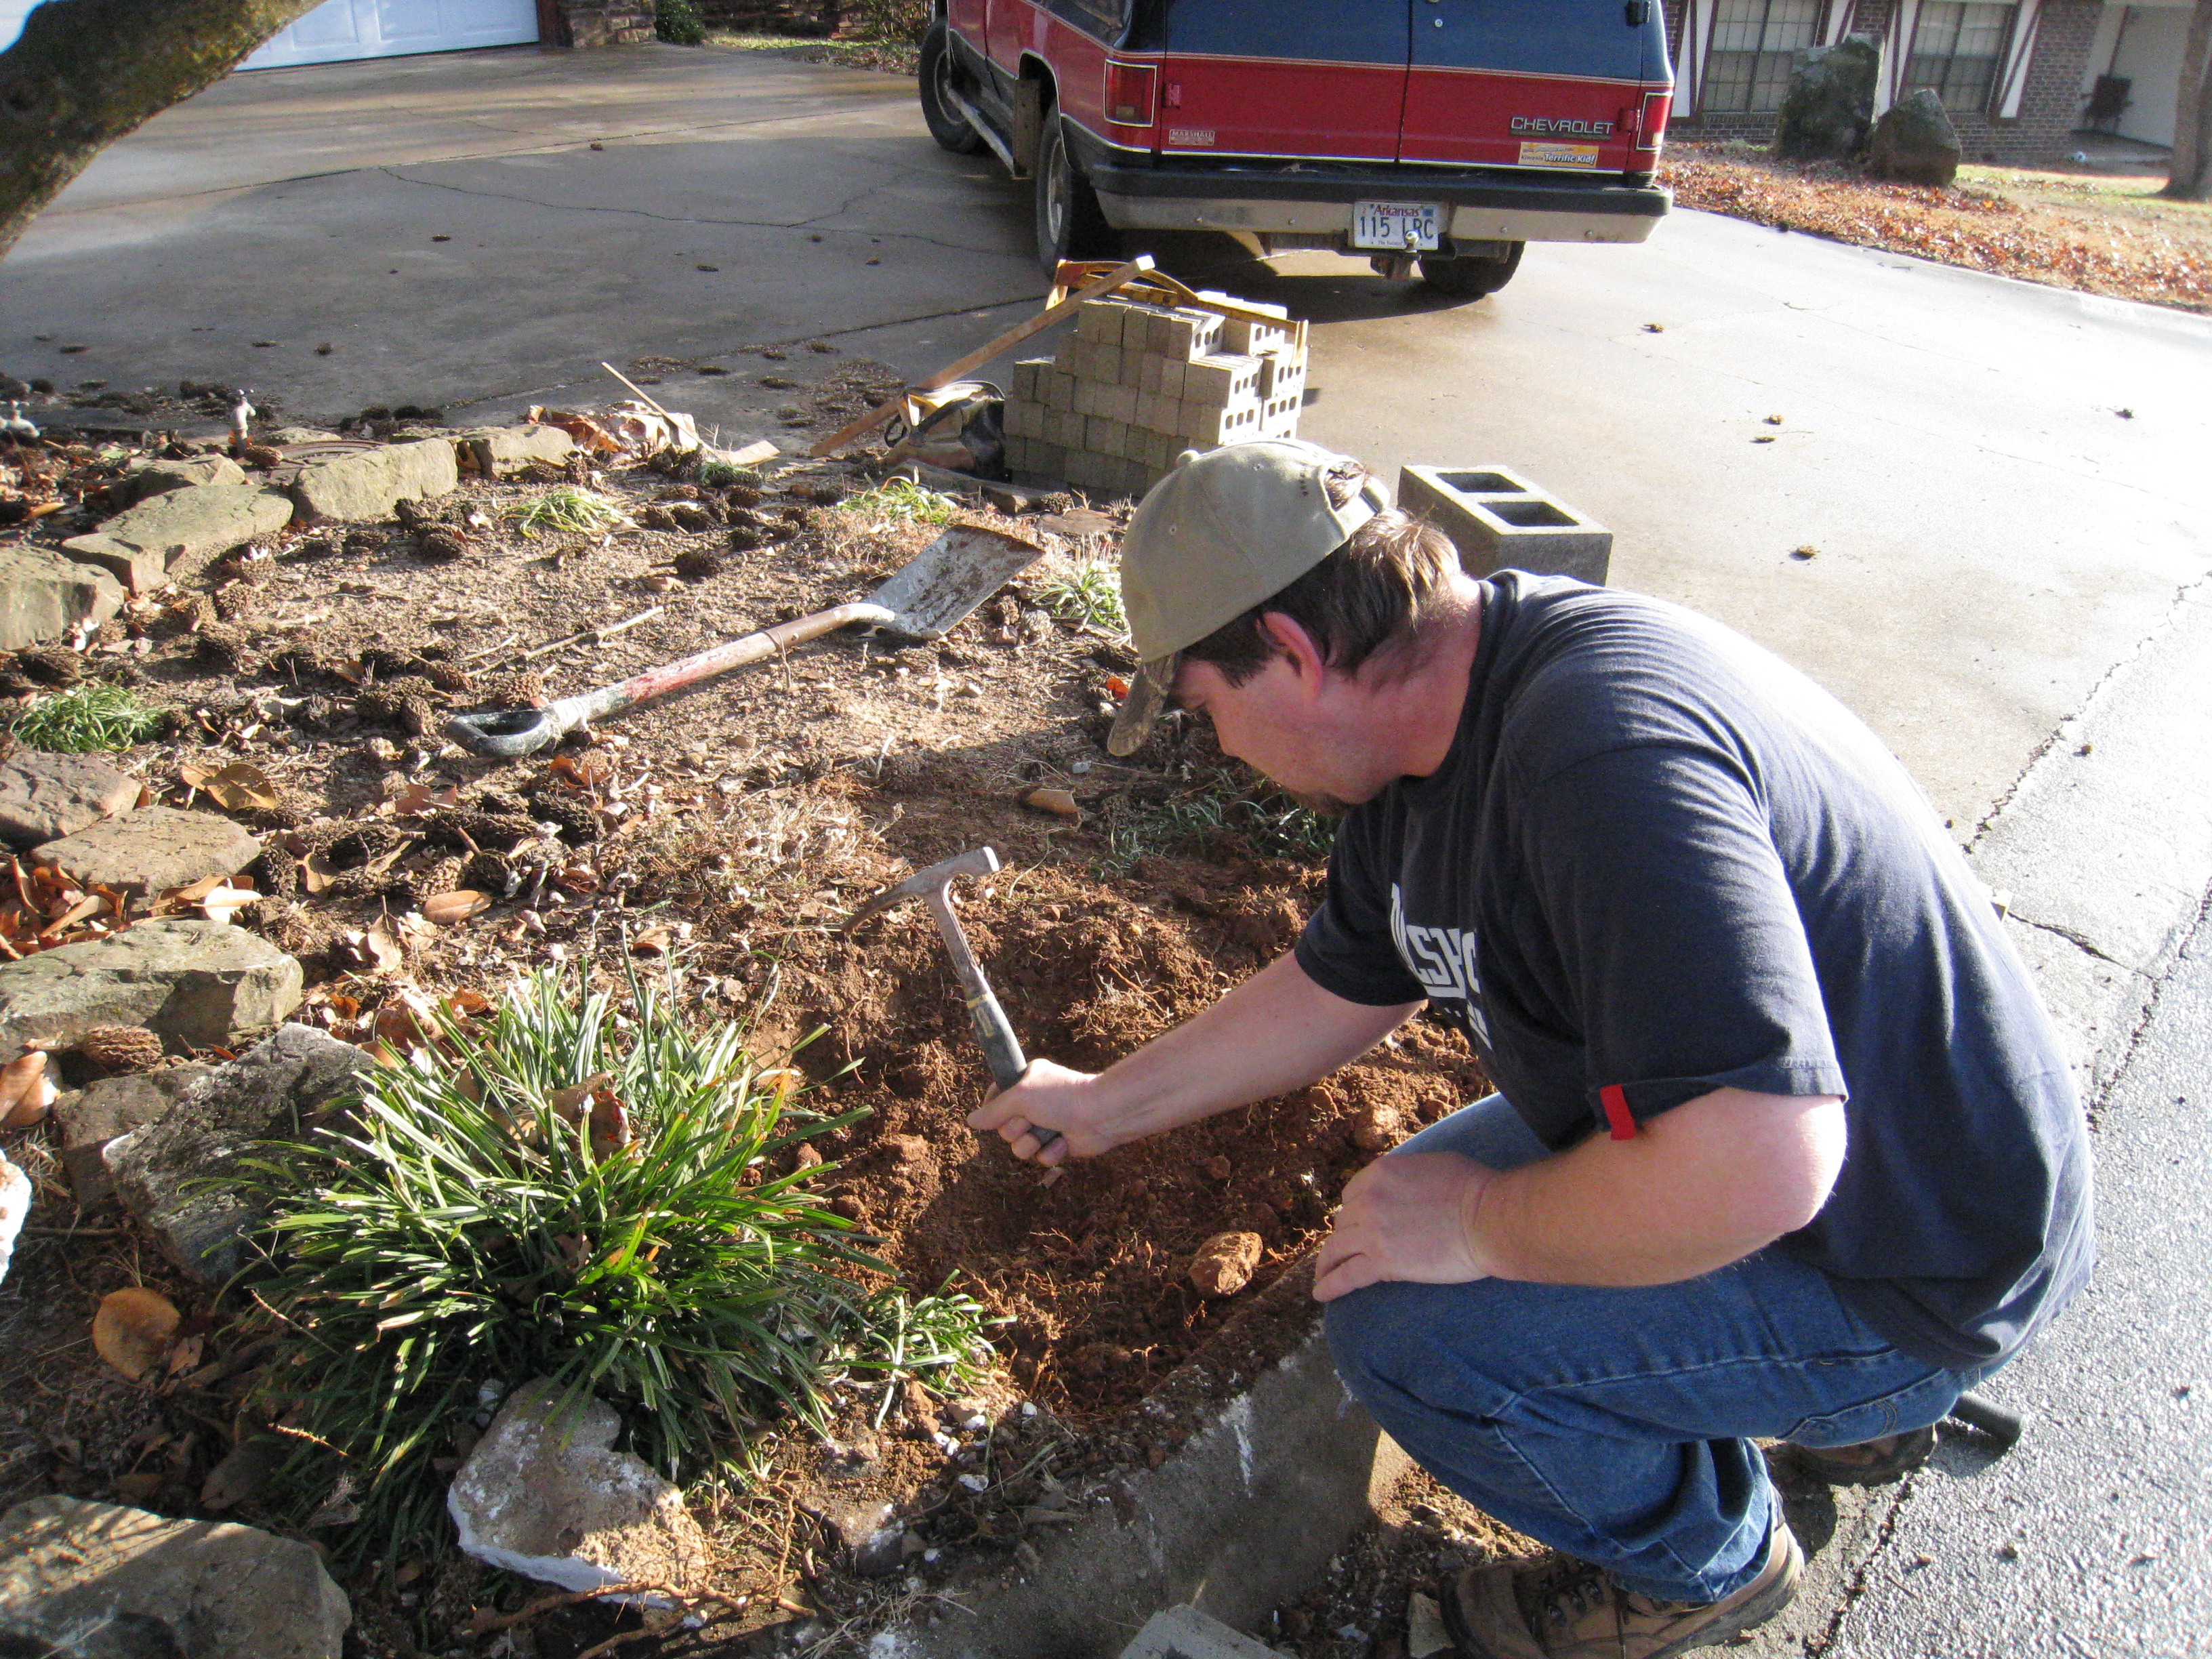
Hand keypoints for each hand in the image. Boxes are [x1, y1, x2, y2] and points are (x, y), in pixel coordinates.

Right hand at [966, 1057, 1119, 1166]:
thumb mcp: (1020, 1096)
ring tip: (1048, 1133)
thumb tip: (971, 1121)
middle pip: (1004, 1128)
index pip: (995, 1098)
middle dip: (1016, 1129)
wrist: (1100, 1114)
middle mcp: (1034, 1103)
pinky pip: (1040, 1158)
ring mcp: (1046, 1125)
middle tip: (1031, 1119)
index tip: (995, 1112)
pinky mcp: (1057, 1144)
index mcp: (1025, 1082)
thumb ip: (994, 1110)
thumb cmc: (1061, 1097)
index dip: (992, 1109)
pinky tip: (1063, 1142)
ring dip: (1031, 1143)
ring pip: (1019, 1147)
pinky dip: (1050, 1152)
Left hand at [1311, 1152, 1498, 1301]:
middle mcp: (1368, 1199)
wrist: (1488, 1219)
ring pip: (1336, 1249)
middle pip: (1344, 1222)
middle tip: (1349, 1252)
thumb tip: (1405, 1184)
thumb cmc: (1474, 1188)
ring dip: (1327, 1263)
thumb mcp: (1432, 1164)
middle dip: (1347, 1236)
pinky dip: (1330, 1286)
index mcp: (1380, 1173)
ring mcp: (1372, 1231)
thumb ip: (1407, 1174)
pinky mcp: (1382, 1262)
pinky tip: (1320, 1295)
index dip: (1354, 1210)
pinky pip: (1346, 1276)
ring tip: (1322, 1276)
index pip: (1352, 1194)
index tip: (1357, 1224)